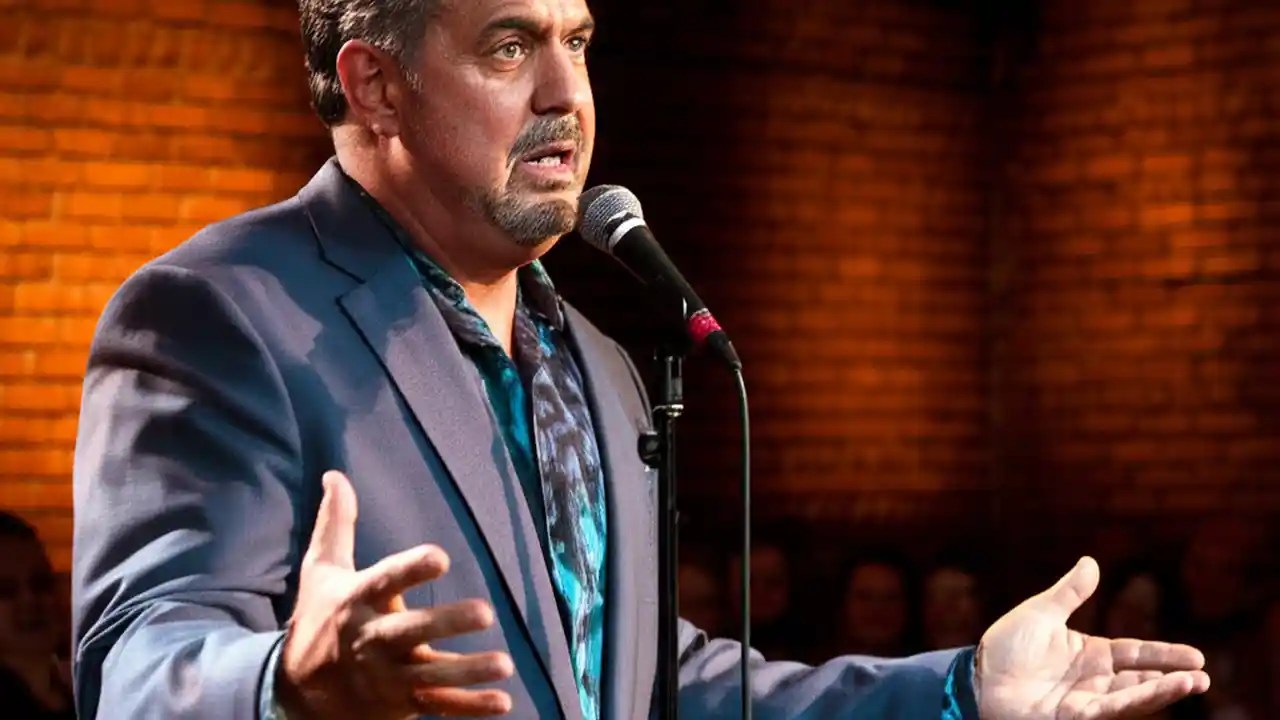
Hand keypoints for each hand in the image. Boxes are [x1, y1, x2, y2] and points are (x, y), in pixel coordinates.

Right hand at [276, 471, 514, 718]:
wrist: (295, 689)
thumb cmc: (318, 618)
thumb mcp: (321, 570)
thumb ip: (336, 523)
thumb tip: (336, 473)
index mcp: (357, 600)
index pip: (384, 580)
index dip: (411, 569)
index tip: (440, 556)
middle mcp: (371, 639)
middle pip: (408, 631)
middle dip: (445, 624)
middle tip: (485, 612)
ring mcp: (387, 676)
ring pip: (430, 675)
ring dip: (467, 671)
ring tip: (504, 663)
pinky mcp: (400, 703)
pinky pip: (438, 706)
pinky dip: (469, 707)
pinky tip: (502, 701)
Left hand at [976, 557, 1208, 719]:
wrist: (977, 676)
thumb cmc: (1005, 647)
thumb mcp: (1041, 613)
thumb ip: (1069, 592)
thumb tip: (1091, 561)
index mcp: (1090, 654)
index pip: (1136, 653)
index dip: (1164, 655)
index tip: (1196, 657)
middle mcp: (1093, 679)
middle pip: (1141, 679)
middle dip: (1172, 680)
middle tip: (1203, 677)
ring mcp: (1086, 700)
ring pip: (1132, 697)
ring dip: (1162, 692)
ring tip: (1193, 684)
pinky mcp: (1074, 717)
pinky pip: (1109, 709)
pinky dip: (1134, 701)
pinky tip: (1155, 694)